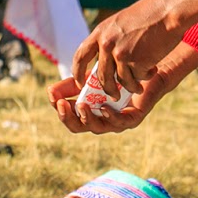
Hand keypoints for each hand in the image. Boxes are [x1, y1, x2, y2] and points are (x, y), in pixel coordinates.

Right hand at [47, 46, 197, 133]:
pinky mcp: (133, 119)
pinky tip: (102, 107)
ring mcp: (117, 121)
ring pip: (97, 127)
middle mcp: (101, 119)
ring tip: (79, 106)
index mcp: (90, 109)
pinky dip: (109, 117)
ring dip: (86, 118)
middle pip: (79, 127)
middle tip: (61, 105)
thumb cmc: (120, 72)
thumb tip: (50, 90)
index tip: (53, 97)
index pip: (70, 116)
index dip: (60, 109)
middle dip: (68, 118)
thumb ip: (73, 83)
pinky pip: (119, 123)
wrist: (148, 69)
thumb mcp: (92, 76)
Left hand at [71, 0, 197, 96]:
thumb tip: (105, 56)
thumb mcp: (121, 22)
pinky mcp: (135, 62)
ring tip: (139, 87)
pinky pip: (137, 78)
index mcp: (100, 32)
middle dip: (108, 89)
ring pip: (121, 81)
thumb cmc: (150, 14)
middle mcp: (106, 44)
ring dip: (131, 86)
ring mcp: (120, 54)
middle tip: (114, 96)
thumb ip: (111, 38)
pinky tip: (153, 70)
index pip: (80, 56)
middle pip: (101, 76)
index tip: (80, 83)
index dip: (77, 72)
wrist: (168, 11)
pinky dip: (145, 77)